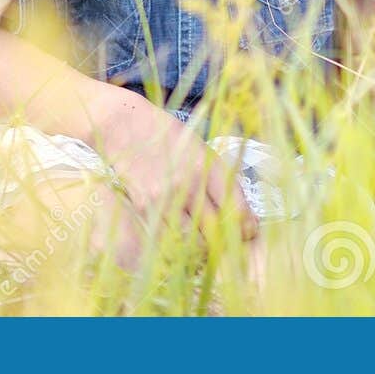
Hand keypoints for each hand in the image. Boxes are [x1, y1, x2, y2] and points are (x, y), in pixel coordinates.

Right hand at [96, 95, 258, 241]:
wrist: (125, 125)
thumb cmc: (166, 135)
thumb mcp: (200, 149)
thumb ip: (218, 178)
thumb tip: (240, 210)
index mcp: (208, 166)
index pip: (235, 207)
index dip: (246, 226)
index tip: (249, 232)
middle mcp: (189, 183)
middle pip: (216, 228)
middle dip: (225, 242)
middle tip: (228, 245)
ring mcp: (165, 197)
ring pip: (191, 240)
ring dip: (200, 248)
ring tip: (203, 246)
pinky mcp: (144, 207)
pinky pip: (166, 237)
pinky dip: (175, 245)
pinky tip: (179, 241)